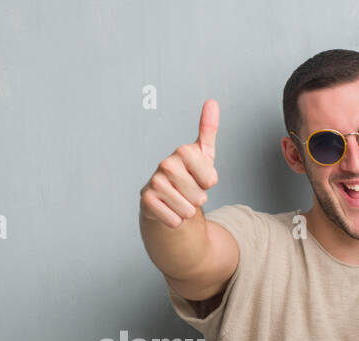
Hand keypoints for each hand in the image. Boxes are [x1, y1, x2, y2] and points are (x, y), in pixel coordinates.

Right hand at [139, 99, 219, 226]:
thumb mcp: (203, 155)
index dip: (209, 184)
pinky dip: (175, 220)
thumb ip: (208, 130)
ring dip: (187, 211)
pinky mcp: (146, 200)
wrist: (166, 198)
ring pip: (187, 210)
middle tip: (188, 191)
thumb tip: (212, 102)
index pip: (211, 179)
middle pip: (199, 197)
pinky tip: (169, 209)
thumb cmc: (188, 175)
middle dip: (198, 199)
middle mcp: (166, 164)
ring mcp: (154, 182)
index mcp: (183, 152)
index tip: (201, 178)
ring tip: (179, 200)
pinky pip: (174, 220)